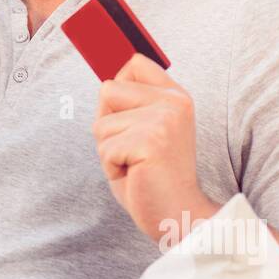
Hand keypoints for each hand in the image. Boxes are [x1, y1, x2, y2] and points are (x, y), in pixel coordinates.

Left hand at [91, 52, 217, 242]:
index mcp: (175, 96)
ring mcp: (162, 120)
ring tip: (136, 165)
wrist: (178, 215)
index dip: (118, 89)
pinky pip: (104, 149)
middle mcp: (173, 102)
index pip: (134, 63)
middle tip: (133, 151)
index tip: (128, 116)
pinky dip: (112, 168)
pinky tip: (136, 176)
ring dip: (109, 151)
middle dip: (108, 125)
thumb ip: (129, 103)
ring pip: (101, 124)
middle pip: (108, 90)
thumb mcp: (144, 130)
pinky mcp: (149, 142)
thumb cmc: (153, 176)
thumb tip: (103, 82)